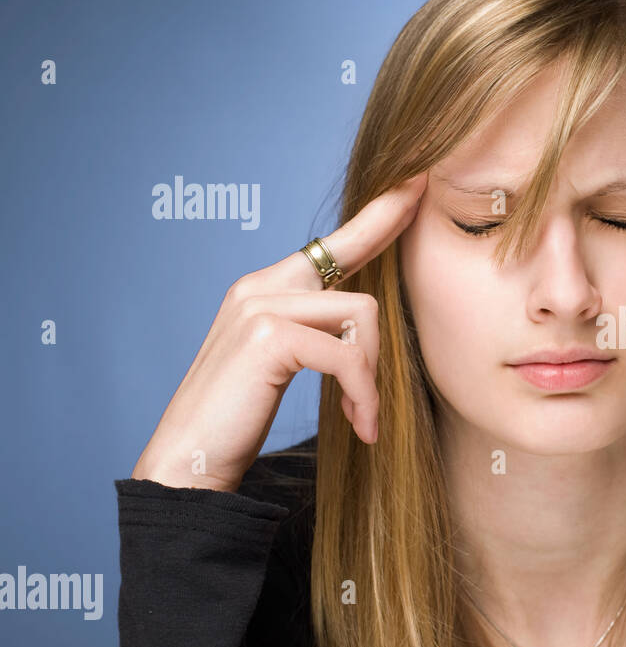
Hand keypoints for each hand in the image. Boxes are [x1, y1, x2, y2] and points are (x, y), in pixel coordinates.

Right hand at [130, 172, 427, 490]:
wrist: (188, 464)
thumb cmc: (237, 421)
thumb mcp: (282, 364)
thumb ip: (317, 331)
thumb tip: (366, 324)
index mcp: (266, 288)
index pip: (336, 242)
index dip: (381, 214)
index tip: (417, 182)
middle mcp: (260, 285)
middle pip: (360, 284)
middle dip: (378, 347)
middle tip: (370, 402)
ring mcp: (260, 305)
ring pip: (361, 317)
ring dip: (369, 380)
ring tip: (357, 420)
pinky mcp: (267, 336)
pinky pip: (347, 357)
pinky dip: (362, 396)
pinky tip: (358, 427)